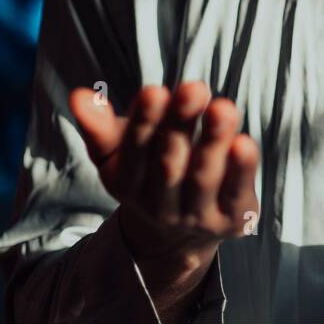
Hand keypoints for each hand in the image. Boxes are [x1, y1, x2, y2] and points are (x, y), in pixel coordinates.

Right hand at [70, 83, 259, 263]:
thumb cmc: (149, 173)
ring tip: (224, 107)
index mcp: (128, 182)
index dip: (145, 121)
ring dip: (214, 143)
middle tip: (194, 88)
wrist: (178, 235)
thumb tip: (78, 96)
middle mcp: (160, 204)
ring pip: (204, 178)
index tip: (154, 91)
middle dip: (180, 125)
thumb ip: (100, 127)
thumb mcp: (118, 153)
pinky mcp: (231, 220)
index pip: (135, 149)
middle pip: (169, 162)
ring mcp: (197, 215)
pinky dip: (241, 170)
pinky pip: (236, 194)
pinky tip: (245, 142)